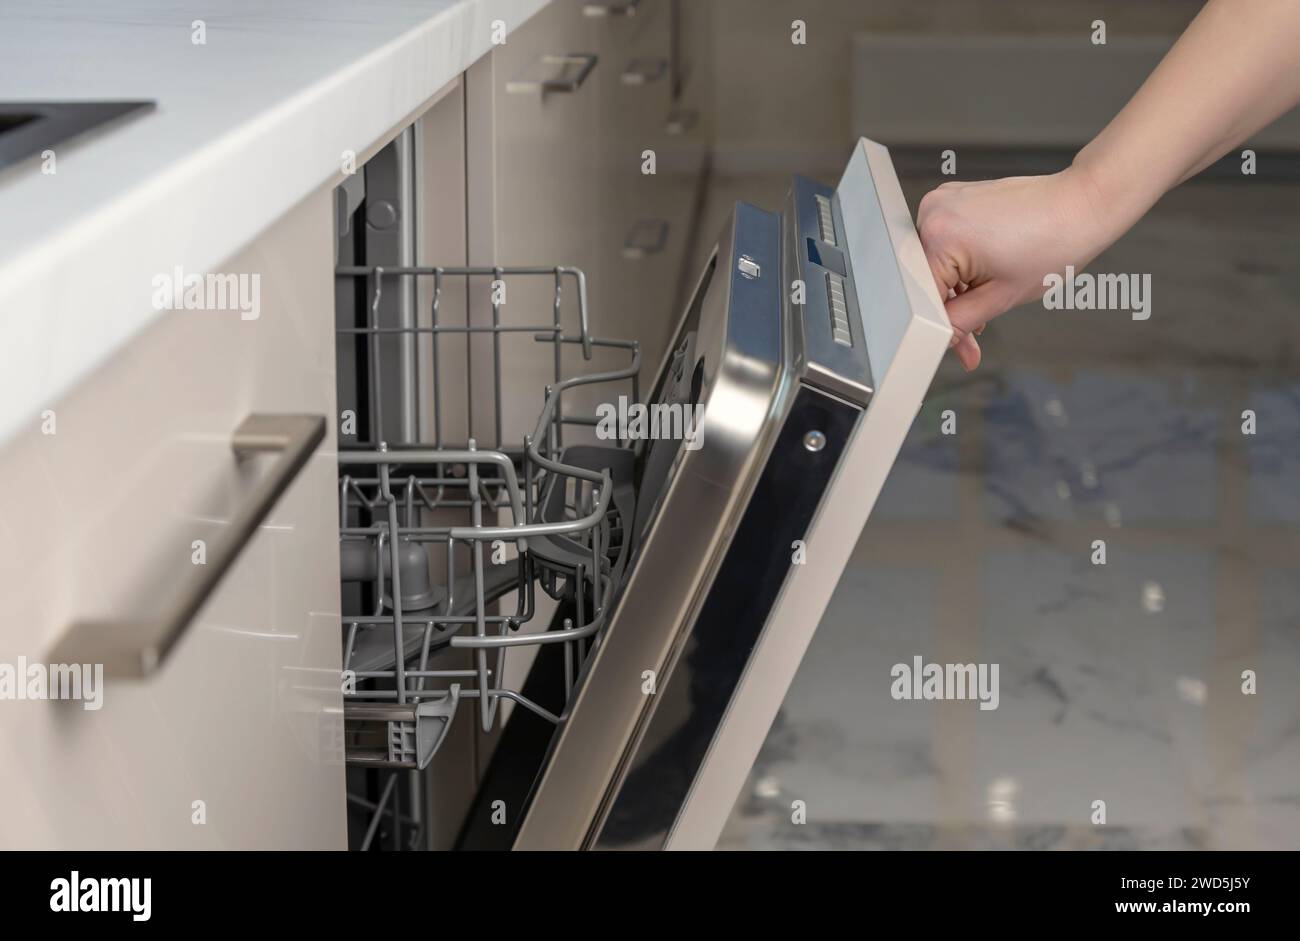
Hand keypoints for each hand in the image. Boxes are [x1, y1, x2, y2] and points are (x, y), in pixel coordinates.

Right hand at [916, 166, 1118, 370]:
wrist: (1082, 204)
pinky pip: (945, 241)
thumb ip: (961, 322)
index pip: (922, 294)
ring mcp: (943, 201)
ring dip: (955, 286)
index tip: (955, 342)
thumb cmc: (1055, 242)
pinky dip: (961, 263)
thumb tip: (942, 338)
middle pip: (925, 277)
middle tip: (974, 336)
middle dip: (949, 308)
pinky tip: (987, 271)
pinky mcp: (955, 198)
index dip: (939, 324)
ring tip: (992, 291)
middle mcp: (934, 211)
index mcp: (940, 235)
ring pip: (934, 261)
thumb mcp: (1001, 297)